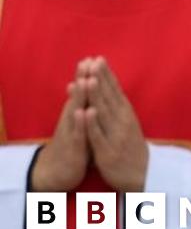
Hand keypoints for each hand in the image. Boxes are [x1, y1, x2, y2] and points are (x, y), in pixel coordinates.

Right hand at [30, 63, 90, 191]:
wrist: (57, 171)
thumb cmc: (74, 145)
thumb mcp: (80, 124)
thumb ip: (83, 108)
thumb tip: (84, 90)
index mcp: (78, 113)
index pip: (84, 92)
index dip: (89, 75)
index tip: (94, 57)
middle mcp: (72, 120)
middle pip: (79, 97)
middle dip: (83, 79)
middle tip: (87, 60)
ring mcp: (71, 132)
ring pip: (75, 112)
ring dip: (80, 96)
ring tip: (84, 80)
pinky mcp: (73, 147)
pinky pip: (77, 133)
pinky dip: (80, 122)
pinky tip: (82, 111)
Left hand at [80, 57, 148, 192]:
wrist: (143, 176)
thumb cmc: (131, 148)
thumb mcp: (128, 124)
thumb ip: (117, 108)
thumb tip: (108, 88)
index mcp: (126, 115)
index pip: (116, 91)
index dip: (107, 75)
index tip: (98, 58)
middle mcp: (123, 122)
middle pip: (109, 98)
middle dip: (101, 79)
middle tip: (93, 62)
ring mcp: (115, 136)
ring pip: (104, 114)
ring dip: (97, 96)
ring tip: (90, 80)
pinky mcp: (107, 152)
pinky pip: (98, 136)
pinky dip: (92, 124)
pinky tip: (87, 112)